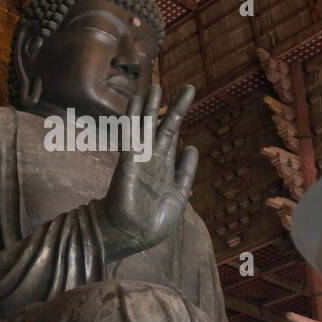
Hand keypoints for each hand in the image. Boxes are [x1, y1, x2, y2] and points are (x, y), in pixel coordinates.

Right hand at [95, 85, 198, 262]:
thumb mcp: (179, 195)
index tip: (186, 101)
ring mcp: (141, 158)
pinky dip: (134, 116)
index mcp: (165, 168)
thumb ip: (186, 172)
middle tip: (188, 87)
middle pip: (165, 127)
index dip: (178, 120)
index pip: (173, 138)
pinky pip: (132, 134)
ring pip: (148, 126)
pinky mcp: (129, 160)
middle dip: (174, 108)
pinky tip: (137, 100)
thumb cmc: (154, 222)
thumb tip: (192, 147)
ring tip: (157, 86)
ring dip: (153, 106)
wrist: (133, 236)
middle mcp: (153, 159)